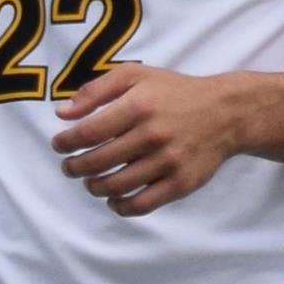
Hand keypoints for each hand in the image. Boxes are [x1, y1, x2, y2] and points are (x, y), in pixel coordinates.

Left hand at [48, 64, 242, 216]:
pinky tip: (113, 199)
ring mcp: (168, 162)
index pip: (89, 133)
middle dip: (74, 167)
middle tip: (69, 167)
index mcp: (138, 106)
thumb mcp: (134, 76)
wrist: (225, 113)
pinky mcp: (181, 183)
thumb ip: (95, 91)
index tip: (59, 146)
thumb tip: (62, 114)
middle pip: (98, 162)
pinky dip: (121, 206)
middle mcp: (152, 135)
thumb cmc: (173, 92)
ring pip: (117, 186)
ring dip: (94, 187)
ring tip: (90, 181)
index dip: (66, 143)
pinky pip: (143, 204)